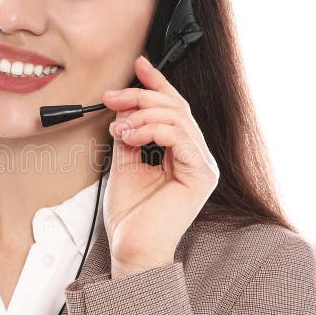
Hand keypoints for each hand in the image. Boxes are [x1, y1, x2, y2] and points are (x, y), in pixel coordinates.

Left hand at [102, 55, 219, 276]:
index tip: (139, 65)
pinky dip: (153, 129)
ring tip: (118, 128)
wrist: (132, 248)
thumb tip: (125, 108)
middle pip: (176, 108)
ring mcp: (202, 166)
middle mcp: (197, 157)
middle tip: (112, 97)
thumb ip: (131, 134)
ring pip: (177, 118)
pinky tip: (131, 137)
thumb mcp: (124, 163)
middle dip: (142, 96)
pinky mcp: (201, 175)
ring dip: (142, 114)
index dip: (158, 84)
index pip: (174, 109)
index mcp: (182, 153)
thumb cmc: (130, 215)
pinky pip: (181, 137)